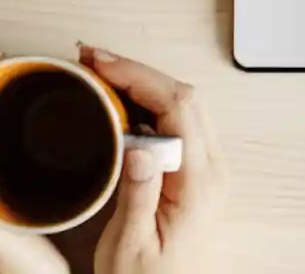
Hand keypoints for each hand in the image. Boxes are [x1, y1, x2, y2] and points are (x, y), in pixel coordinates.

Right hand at [79, 47, 226, 273]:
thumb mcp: (130, 246)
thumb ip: (137, 195)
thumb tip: (138, 145)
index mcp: (198, 184)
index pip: (178, 107)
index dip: (138, 76)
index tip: (99, 63)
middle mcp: (213, 171)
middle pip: (185, 97)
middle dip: (138, 70)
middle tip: (91, 59)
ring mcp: (209, 170)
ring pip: (185, 105)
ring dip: (144, 83)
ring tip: (99, 72)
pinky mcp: (198, 174)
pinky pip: (180, 123)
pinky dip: (149, 103)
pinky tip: (119, 101)